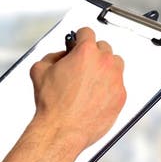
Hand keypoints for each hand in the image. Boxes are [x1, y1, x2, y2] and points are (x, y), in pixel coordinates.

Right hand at [30, 25, 125, 153]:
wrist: (62, 130)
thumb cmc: (53, 104)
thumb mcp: (40, 70)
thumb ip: (52, 56)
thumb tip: (60, 56)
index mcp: (85, 52)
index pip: (87, 32)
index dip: (79, 36)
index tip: (78, 40)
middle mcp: (104, 64)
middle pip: (103, 47)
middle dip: (92, 52)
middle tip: (82, 62)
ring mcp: (115, 80)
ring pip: (116, 63)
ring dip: (105, 66)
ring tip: (92, 77)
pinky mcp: (120, 97)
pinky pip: (118, 84)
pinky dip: (109, 85)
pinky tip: (96, 93)